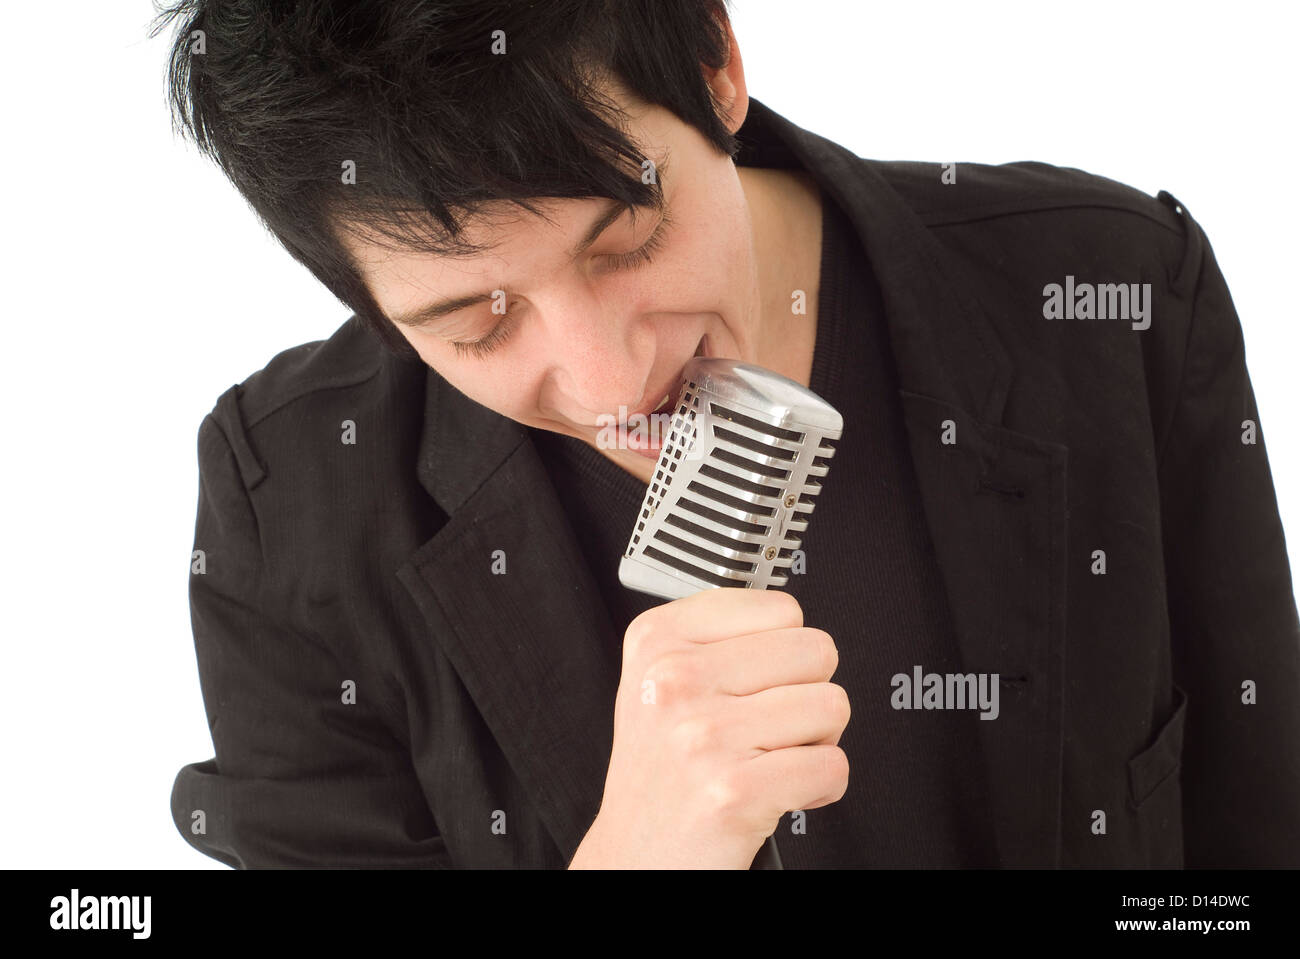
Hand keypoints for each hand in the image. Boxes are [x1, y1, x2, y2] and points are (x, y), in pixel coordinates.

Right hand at [569, 588, 849, 867]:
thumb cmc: (662, 772)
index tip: (754, 684)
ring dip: (815, 742)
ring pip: (832, 706)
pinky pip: (833, 767)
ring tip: (770, 759)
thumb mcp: (661, 680)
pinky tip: (779, 792)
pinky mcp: (734, 791)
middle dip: (807, 692)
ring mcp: (703, 735)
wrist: (636, 856)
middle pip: (816, 651)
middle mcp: (675, 681)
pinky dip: (821, 788)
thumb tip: (792, 620)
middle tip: (769, 727)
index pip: (782, 609)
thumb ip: (719, 638)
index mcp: (658, 640)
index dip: (783, 652)